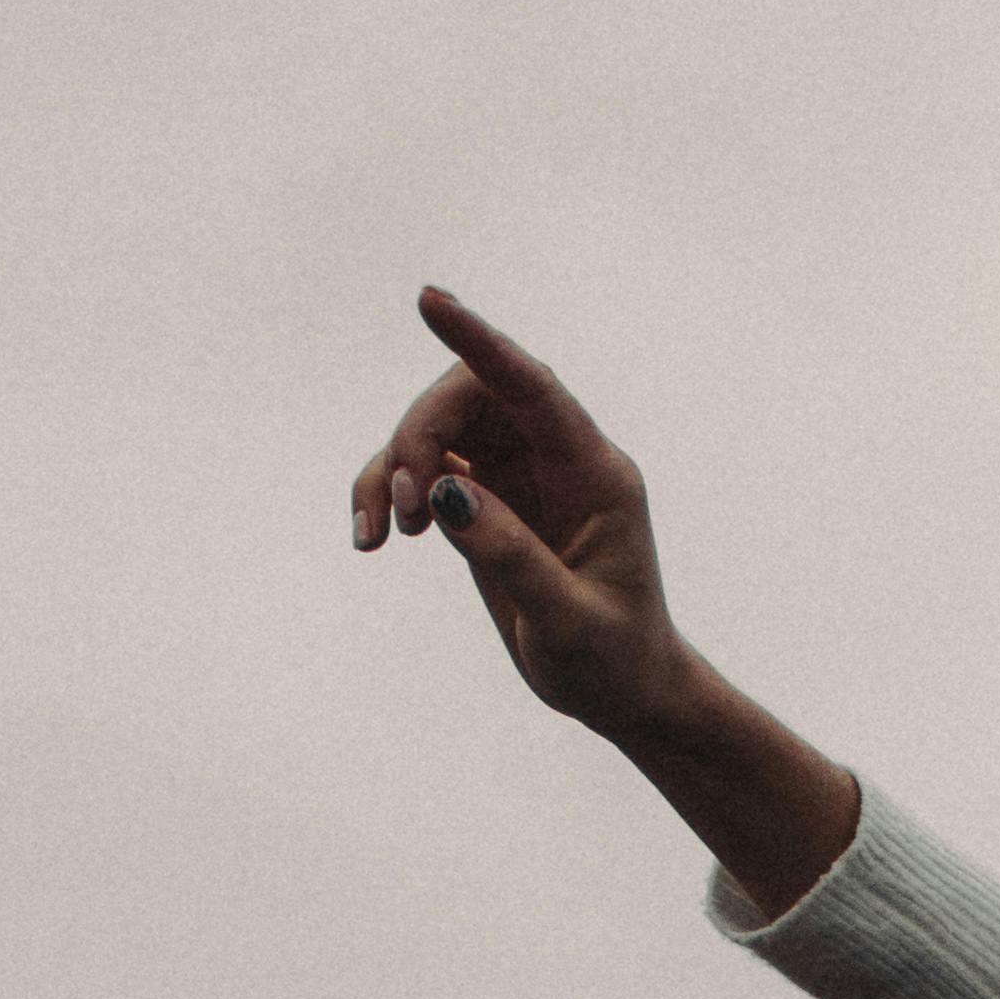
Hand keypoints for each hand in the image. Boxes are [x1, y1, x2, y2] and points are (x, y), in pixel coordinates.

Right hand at [352, 286, 693, 736]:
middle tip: (402, 504)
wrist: (624, 697)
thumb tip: (445, 491)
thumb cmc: (614, 662)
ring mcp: (518, 477)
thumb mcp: (570, 622)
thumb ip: (513, 557)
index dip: (480, 340)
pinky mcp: (486, 504)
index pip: (532, 385)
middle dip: (419, 433)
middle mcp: (556, 460)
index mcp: (595, 473)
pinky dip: (389, 496)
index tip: (429, 301)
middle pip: (471, 396)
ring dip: (391, 467)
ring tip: (378, 535)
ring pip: (438, 431)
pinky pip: (425, 473)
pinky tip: (375, 542)